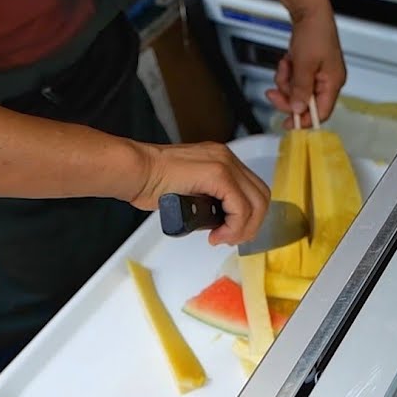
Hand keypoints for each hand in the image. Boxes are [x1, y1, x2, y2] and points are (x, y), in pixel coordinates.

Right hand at [126, 141, 270, 245]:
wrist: (135, 171)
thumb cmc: (152, 182)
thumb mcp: (192, 189)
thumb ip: (212, 199)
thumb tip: (224, 222)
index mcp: (222, 160)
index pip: (253, 190)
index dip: (249, 216)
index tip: (234, 233)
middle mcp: (228, 158)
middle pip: (261, 196)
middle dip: (251, 224)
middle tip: (231, 239)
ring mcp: (225, 164)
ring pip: (256, 203)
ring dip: (243, 228)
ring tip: (223, 238)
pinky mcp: (219, 174)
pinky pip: (240, 207)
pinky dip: (234, 226)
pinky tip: (218, 234)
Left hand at [267, 0, 345, 126]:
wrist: (310, 11)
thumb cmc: (313, 34)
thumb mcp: (304, 64)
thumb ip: (301, 89)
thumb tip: (298, 110)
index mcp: (333, 82)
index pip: (321, 112)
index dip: (304, 120)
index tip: (287, 124)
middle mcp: (328, 81)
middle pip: (306, 102)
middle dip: (288, 96)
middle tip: (272, 92)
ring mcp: (319, 74)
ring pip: (297, 90)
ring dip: (286, 81)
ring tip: (285, 65)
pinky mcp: (310, 67)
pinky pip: (296, 79)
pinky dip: (288, 73)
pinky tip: (287, 61)